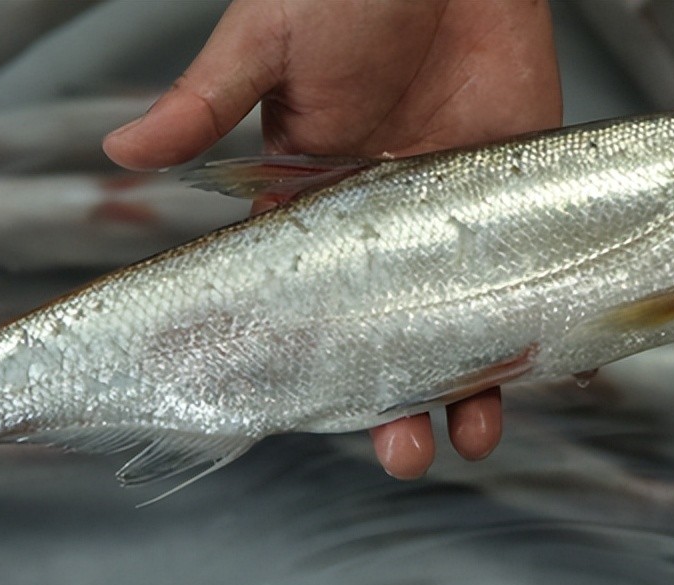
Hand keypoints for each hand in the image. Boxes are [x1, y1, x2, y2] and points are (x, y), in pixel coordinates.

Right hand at [103, 0, 560, 478]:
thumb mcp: (265, 42)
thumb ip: (206, 103)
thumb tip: (121, 150)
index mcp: (314, 200)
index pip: (312, 306)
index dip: (317, 368)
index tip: (319, 419)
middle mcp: (386, 224)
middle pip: (391, 333)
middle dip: (395, 401)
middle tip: (403, 452)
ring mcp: (456, 214)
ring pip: (464, 319)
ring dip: (471, 384)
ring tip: (474, 434)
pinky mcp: (520, 186)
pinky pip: (535, 270)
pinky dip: (546, 320)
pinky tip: (552, 369)